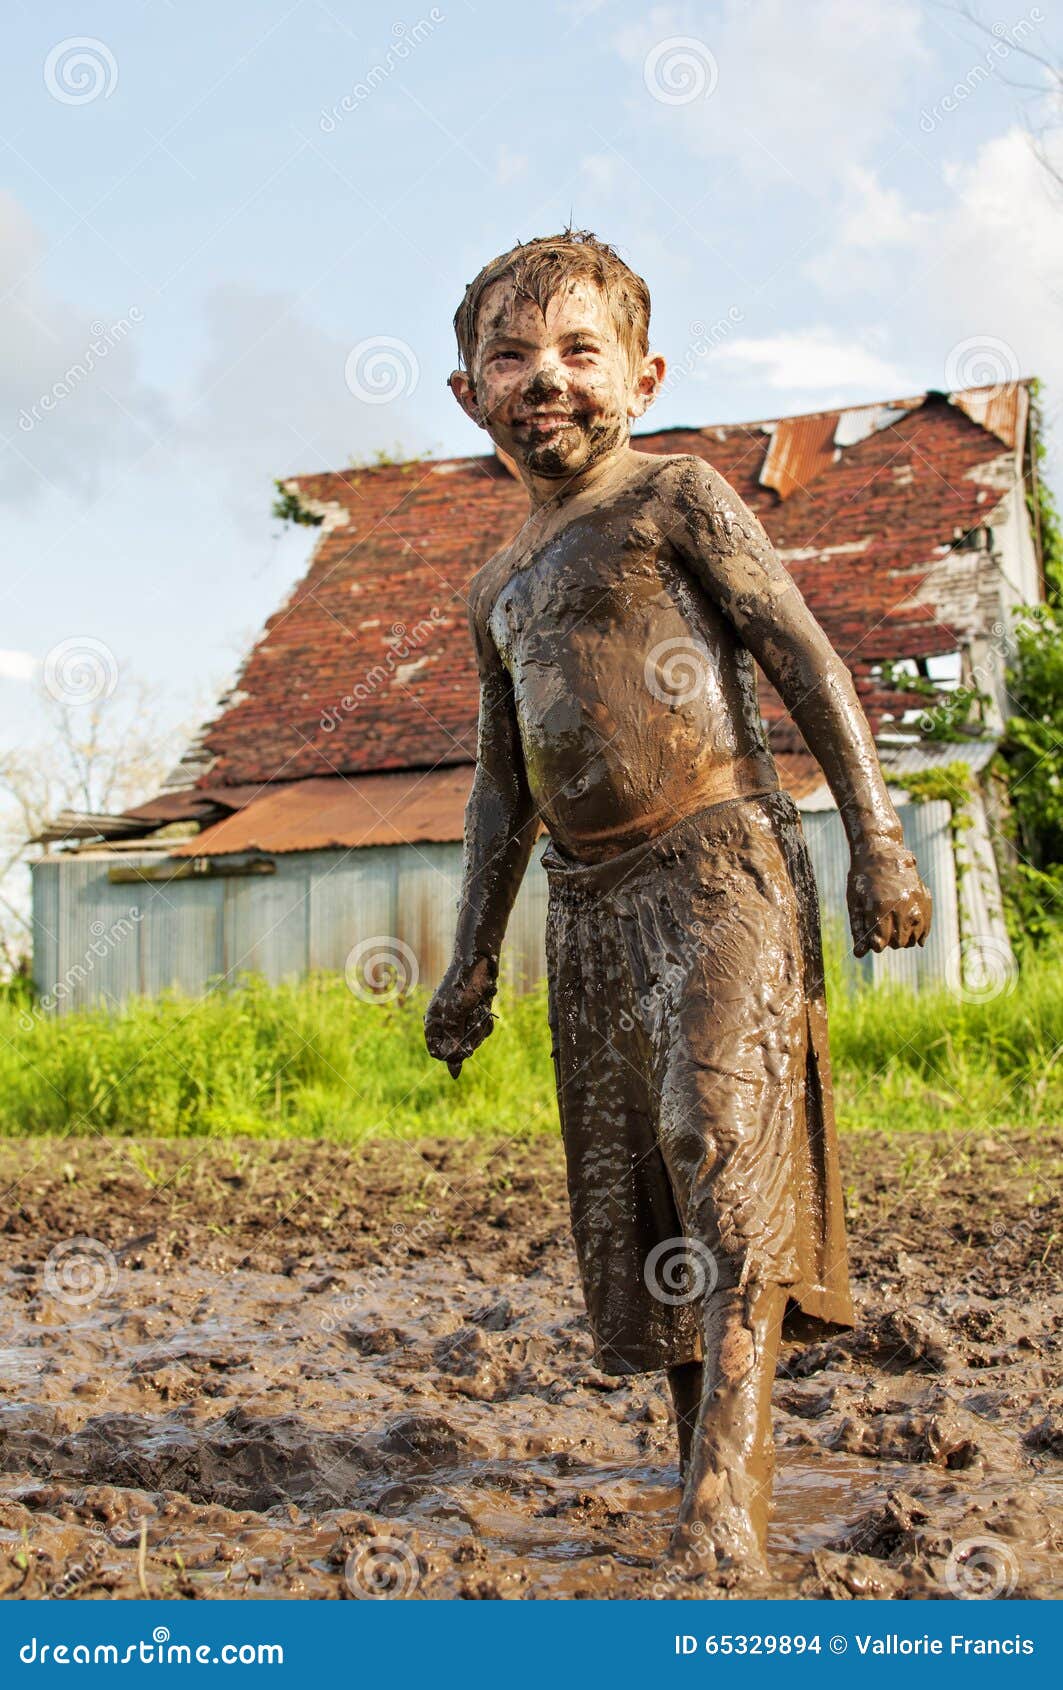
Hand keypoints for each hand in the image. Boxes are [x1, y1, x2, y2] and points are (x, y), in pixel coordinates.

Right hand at [424, 954, 497, 1077]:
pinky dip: (485, 1023)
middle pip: (456, 1049)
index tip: (463, 1047)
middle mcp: (445, 1023)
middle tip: (473, 1022)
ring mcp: (460, 1019)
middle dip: (468, 1039)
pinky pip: (481, 1031)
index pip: (437, 1052)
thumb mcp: (456, 1015)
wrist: (479, 962)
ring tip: (478, 1011)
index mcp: (433, 1022)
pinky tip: (485, 1010)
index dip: (450, 1054)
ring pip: (471, 1041)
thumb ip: (454, 1042)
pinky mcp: (473, 1015)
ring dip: (478, 1029)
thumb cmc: (463, 986)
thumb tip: (454, 1072)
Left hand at [847, 839, 931, 957]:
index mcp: (880, 909)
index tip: (871, 935)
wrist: (882, 852)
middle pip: (897, 944)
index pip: (880, 944)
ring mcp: (916, 905)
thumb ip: (859, 929)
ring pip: (912, 939)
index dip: (874, 943)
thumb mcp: (855, 902)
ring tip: (894, 924)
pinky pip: (925, 928)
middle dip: (888, 941)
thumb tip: (860, 955)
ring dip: (902, 937)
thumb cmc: (863, 879)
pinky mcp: (925, 901)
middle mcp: (901, 908)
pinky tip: (910, 929)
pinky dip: (918, 934)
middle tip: (881, 927)